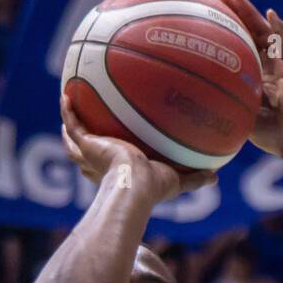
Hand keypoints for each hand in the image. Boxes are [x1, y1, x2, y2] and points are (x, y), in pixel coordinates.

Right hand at [60, 95, 216, 203]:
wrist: (135, 185)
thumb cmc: (154, 189)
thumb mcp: (177, 181)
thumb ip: (194, 178)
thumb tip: (216, 176)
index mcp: (117, 175)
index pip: (107, 167)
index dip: (105, 158)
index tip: (109, 147)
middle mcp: (100, 166)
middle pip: (86, 153)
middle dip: (83, 141)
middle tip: (86, 126)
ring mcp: (91, 154)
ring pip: (73, 139)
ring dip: (70, 124)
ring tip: (69, 106)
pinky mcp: (87, 143)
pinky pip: (74, 123)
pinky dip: (68, 110)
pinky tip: (66, 94)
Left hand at [217, 0, 282, 158]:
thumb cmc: (270, 134)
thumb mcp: (241, 114)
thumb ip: (228, 102)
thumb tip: (200, 97)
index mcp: (253, 77)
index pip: (239, 46)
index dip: (227, 30)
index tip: (209, 14)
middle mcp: (266, 67)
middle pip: (251, 32)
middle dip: (237, 13)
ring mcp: (281, 65)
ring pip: (266, 33)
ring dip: (253, 15)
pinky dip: (279, 29)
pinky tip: (271, 15)